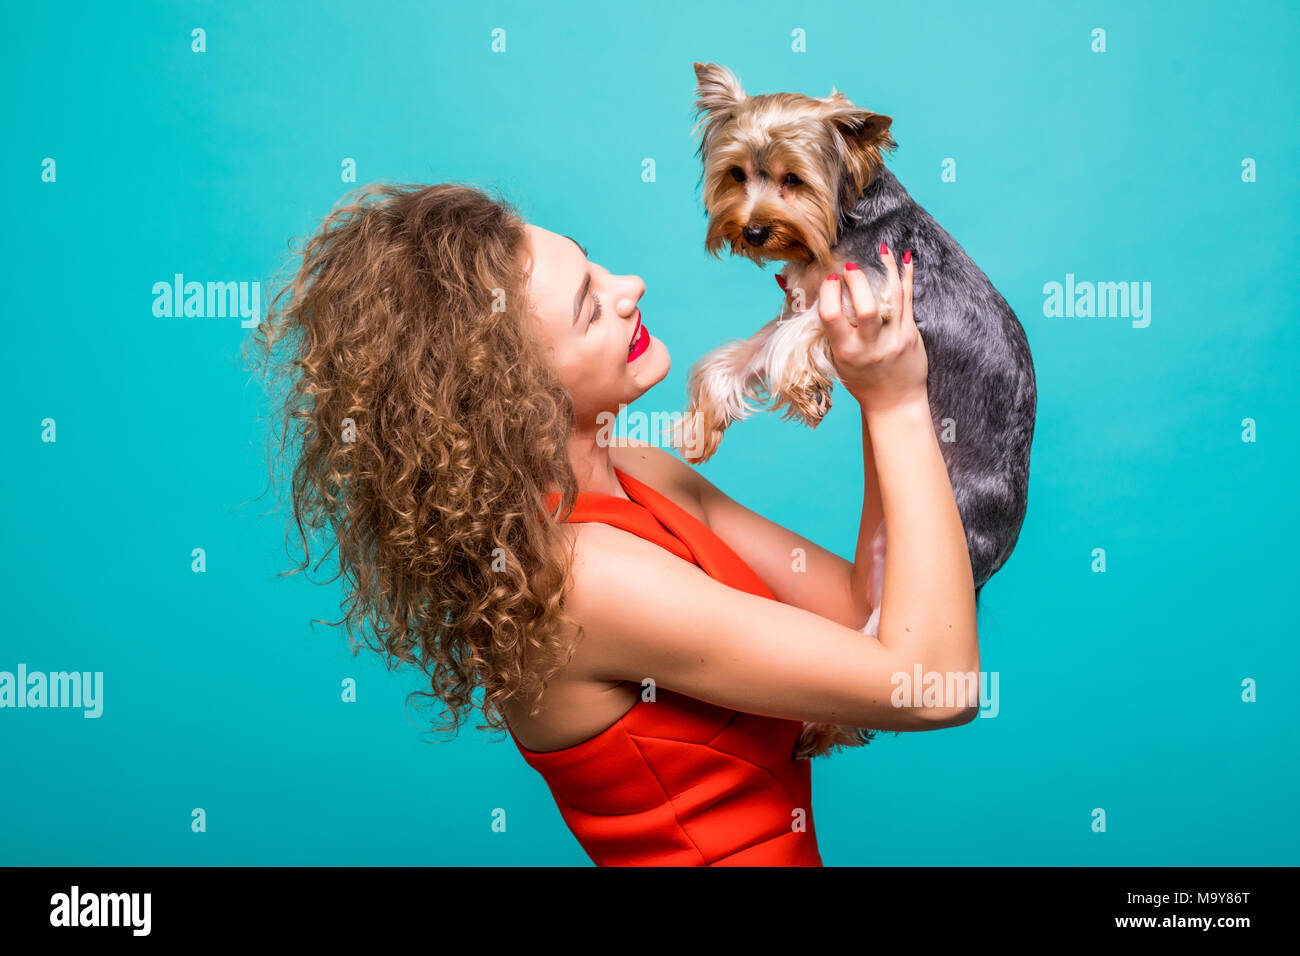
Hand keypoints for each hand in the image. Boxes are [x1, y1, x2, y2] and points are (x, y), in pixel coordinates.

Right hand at [818, 246, 925, 414]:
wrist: (894, 403)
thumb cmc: (860, 381)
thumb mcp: (837, 359)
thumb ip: (831, 331)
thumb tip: (816, 296)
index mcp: (845, 351)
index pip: (832, 315)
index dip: (829, 292)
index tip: (829, 279)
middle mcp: (870, 345)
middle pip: (865, 305)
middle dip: (855, 279)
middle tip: (850, 268)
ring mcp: (894, 338)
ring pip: (892, 297)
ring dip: (886, 269)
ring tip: (881, 251)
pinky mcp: (911, 334)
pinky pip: (909, 299)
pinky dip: (906, 276)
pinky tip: (905, 258)